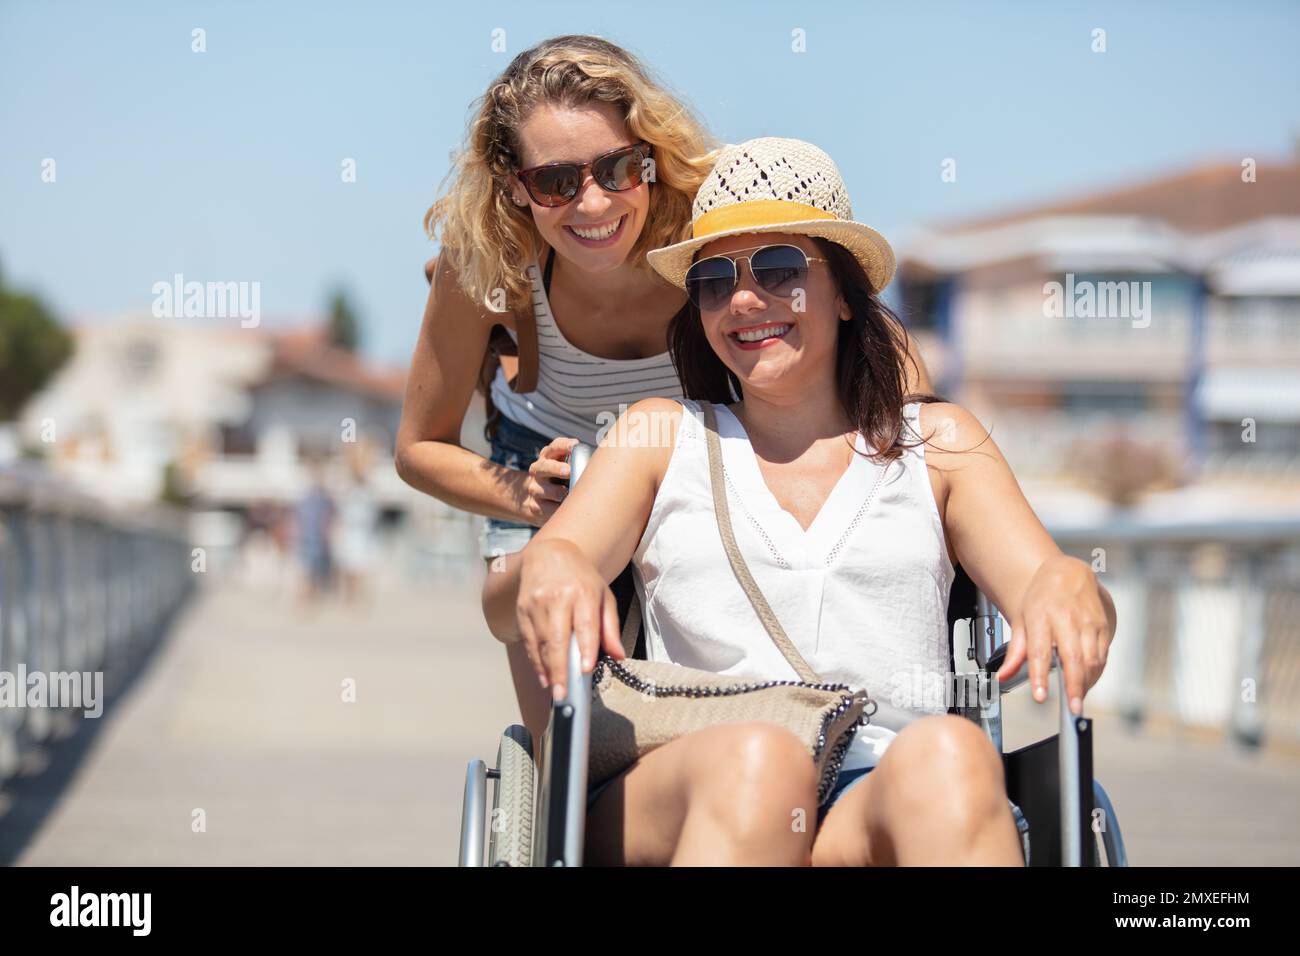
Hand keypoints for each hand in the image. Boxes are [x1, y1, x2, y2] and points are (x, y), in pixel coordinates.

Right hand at [517, 538, 624, 700]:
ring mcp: (536, 603)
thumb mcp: (603, 596)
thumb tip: (618, 655)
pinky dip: (535, 660)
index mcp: (583, 592)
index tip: (585, 669)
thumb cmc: (580, 578)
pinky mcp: (522, 609)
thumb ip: (610, 627)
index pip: (585, 624)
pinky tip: (543, 675)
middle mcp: (557, 597)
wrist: (549, 554)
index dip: (585, 648)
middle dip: (560, 669)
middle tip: (563, 694)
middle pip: (557, 638)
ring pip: (540, 642)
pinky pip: (528, 640)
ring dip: (546, 669)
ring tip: (554, 690)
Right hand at [519, 437, 578, 526]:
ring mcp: (535, 488)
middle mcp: (538, 470)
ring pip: (543, 490)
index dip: (564, 445)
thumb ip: (581, 462)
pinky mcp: (535, 505)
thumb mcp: (569, 466)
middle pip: (544, 466)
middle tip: (568, 471)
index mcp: (549, 456)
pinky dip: (555, 509)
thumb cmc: (564, 480)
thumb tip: (602, 463)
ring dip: (557, 492)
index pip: (555, 446)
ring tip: (567, 493)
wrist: (541, 500)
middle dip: (556, 468)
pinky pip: (545, 508)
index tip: (575, 445)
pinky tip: (564, 508)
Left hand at [995, 555, 1111, 715]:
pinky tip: (1087, 683)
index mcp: (1041, 616)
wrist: (1067, 572)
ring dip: (1086, 684)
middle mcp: (1067, 618)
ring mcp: (1088, 621)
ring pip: (1091, 660)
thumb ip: (1015, 652)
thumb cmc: (1041, 597)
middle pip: (1072, 658)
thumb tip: (1002, 676)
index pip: (1040, 651)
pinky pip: (1102, 655)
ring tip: (1076, 700)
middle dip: (1073, 686)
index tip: (1041, 696)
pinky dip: (1096, 673)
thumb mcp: (1021, 620)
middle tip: (1072, 709)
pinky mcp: (1103, 625)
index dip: (1040, 675)